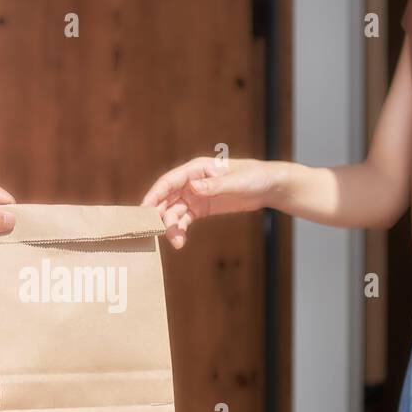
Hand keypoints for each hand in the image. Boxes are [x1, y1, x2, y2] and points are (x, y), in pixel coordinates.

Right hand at [141, 156, 281, 249]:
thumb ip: (215, 185)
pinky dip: (180, 231)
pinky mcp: (201, 208)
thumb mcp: (237, 181)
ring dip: (171, 227)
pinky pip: (184, 220)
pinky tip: (180, 242)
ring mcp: (195, 196)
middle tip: (156, 233)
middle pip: (167, 199)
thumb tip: (192, 187)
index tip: (144, 209)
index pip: (169, 181)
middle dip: (160, 215)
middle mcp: (191, 182)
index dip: (154, 195)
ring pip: (174, 212)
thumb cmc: (254, 177)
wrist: (267, 187)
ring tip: (176, 243)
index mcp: (197, 169)